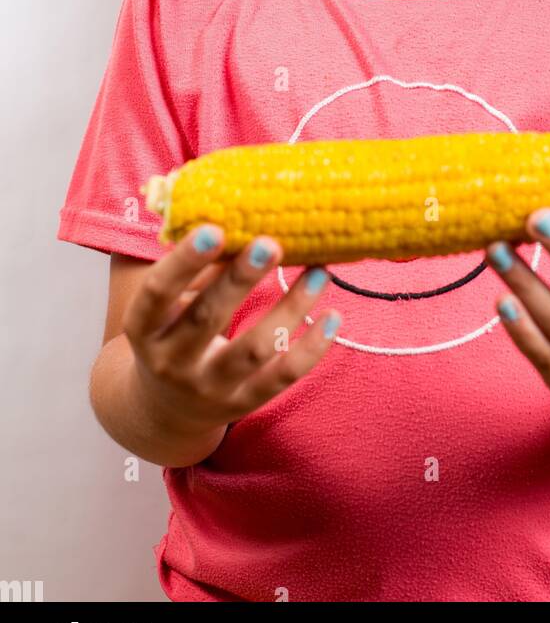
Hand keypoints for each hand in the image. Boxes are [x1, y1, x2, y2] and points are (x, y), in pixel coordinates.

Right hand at [121, 225, 341, 435]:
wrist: (167, 409)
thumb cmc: (173, 333)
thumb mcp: (167, 307)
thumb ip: (196, 268)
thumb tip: (241, 212)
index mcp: (144, 327)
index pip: (157, 292)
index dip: (183, 262)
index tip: (214, 228)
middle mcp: (171, 361)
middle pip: (206, 318)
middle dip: (240, 280)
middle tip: (271, 243)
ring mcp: (208, 387)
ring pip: (253, 349)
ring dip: (290, 308)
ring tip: (320, 271)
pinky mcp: (243, 403)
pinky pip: (282, 377)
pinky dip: (311, 348)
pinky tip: (333, 317)